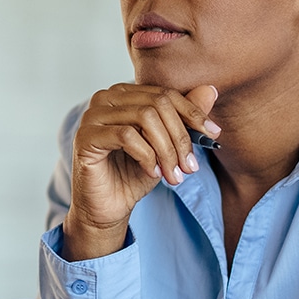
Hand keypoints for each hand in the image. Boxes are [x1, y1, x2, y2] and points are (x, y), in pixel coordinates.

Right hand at [60, 83, 219, 260]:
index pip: (165, 94)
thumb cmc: (134, 175)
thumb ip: (185, 118)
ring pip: (145, 117)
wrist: (108, 208)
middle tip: (190, 167)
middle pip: (157, 104)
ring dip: (166, 150)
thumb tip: (211, 89)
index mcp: (124, 94)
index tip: (214, 134)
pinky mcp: (85, 136)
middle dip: (180, 137)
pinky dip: (147, 156)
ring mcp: (92, 115)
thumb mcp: (167, 146)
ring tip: (174, 175)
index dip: (193, 113)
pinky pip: (126, 135)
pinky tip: (152, 173)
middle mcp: (105, 97)